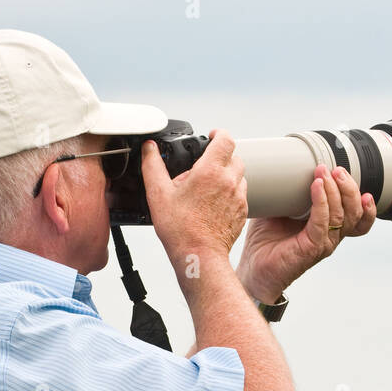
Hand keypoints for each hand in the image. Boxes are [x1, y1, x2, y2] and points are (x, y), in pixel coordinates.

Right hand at [140, 129, 247, 282]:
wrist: (199, 256)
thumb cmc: (180, 229)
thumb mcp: (158, 194)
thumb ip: (153, 166)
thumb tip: (148, 149)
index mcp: (210, 171)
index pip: (225, 139)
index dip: (218, 134)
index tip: (210, 137)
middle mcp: (229, 181)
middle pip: (234, 157)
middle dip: (221, 157)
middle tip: (204, 167)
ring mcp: (239, 198)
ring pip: (239, 176)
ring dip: (226, 176)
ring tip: (208, 188)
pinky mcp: (242, 213)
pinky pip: (240, 195)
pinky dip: (230, 194)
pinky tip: (214, 205)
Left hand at [237, 165, 376, 304]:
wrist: (253, 269)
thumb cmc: (266, 241)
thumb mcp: (280, 209)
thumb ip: (289, 191)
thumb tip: (284, 165)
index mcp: (328, 228)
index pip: (358, 216)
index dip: (362, 200)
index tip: (349, 178)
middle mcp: (330, 236)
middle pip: (354, 212)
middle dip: (348, 187)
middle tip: (335, 169)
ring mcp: (323, 244)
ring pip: (342, 215)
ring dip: (335, 190)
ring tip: (322, 174)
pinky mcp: (311, 249)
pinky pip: (322, 223)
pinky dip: (321, 203)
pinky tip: (315, 187)